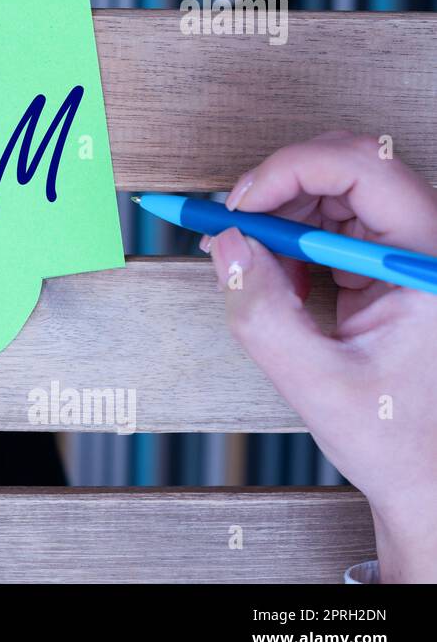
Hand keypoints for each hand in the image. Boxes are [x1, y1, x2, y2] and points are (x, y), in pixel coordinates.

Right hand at [206, 131, 436, 581]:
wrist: (428, 475)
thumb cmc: (395, 439)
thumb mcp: (315, 382)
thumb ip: (262, 313)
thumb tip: (225, 245)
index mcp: (428, 262)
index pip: (363, 169)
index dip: (291, 170)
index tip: (239, 206)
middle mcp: (425, 245)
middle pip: (348, 166)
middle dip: (278, 189)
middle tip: (231, 228)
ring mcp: (408, 251)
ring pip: (334, 189)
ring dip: (280, 217)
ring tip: (254, 266)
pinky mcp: (388, 262)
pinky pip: (332, 221)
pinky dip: (290, 240)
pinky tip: (280, 281)